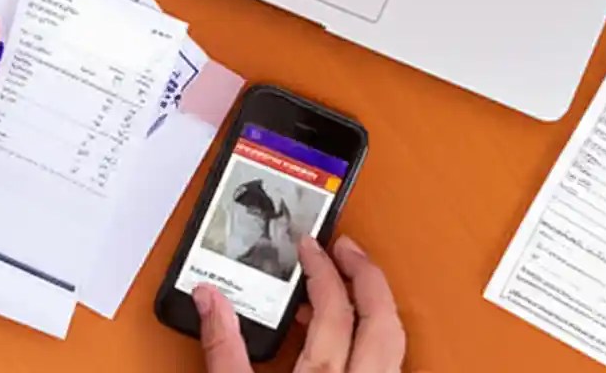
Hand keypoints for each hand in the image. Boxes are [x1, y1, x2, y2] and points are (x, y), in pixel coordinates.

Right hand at [195, 235, 405, 371]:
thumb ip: (224, 350)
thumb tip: (210, 297)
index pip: (336, 310)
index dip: (324, 270)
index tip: (309, 245)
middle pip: (382, 319)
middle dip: (367, 276)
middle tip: (346, 249)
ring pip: (395, 342)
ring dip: (375, 307)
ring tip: (345, 286)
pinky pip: (390, 363)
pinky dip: (374, 338)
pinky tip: (347, 336)